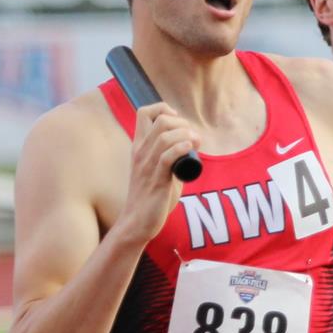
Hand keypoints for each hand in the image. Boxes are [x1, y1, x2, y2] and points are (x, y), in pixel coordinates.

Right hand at [115, 102, 197, 239]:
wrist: (137, 223)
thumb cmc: (150, 198)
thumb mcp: (159, 171)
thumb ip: (171, 158)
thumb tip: (190, 147)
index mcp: (139, 147)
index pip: (144, 112)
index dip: (163, 109)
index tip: (178, 122)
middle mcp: (141, 153)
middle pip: (160, 120)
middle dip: (182, 123)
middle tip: (193, 137)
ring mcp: (147, 166)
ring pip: (165, 136)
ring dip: (186, 135)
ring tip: (195, 144)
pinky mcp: (156, 180)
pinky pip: (167, 157)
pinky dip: (181, 148)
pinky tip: (190, 149)